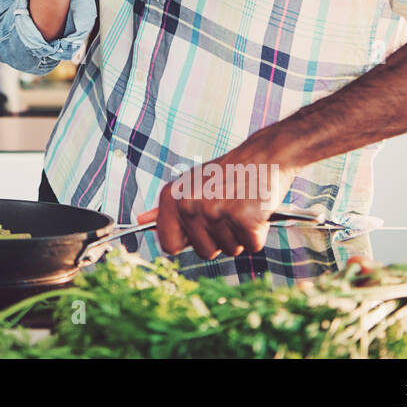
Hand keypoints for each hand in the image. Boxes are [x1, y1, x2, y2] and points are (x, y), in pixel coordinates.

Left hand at [139, 142, 297, 259]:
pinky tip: (257, 209)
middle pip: (203, 252)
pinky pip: (251, 245)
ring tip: (243, 205)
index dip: (188, 242)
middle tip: (229, 210)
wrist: (264, 154)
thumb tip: (142, 220)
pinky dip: (259, 232)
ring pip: (229, 250)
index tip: (202, 229)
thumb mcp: (192, 184)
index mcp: (172, 198)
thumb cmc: (229, 172)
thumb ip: (168, 207)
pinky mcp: (243, 217)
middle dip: (220, 239)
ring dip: (240, 235)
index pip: (168, 244)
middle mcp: (189, 205)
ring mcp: (215, 211)